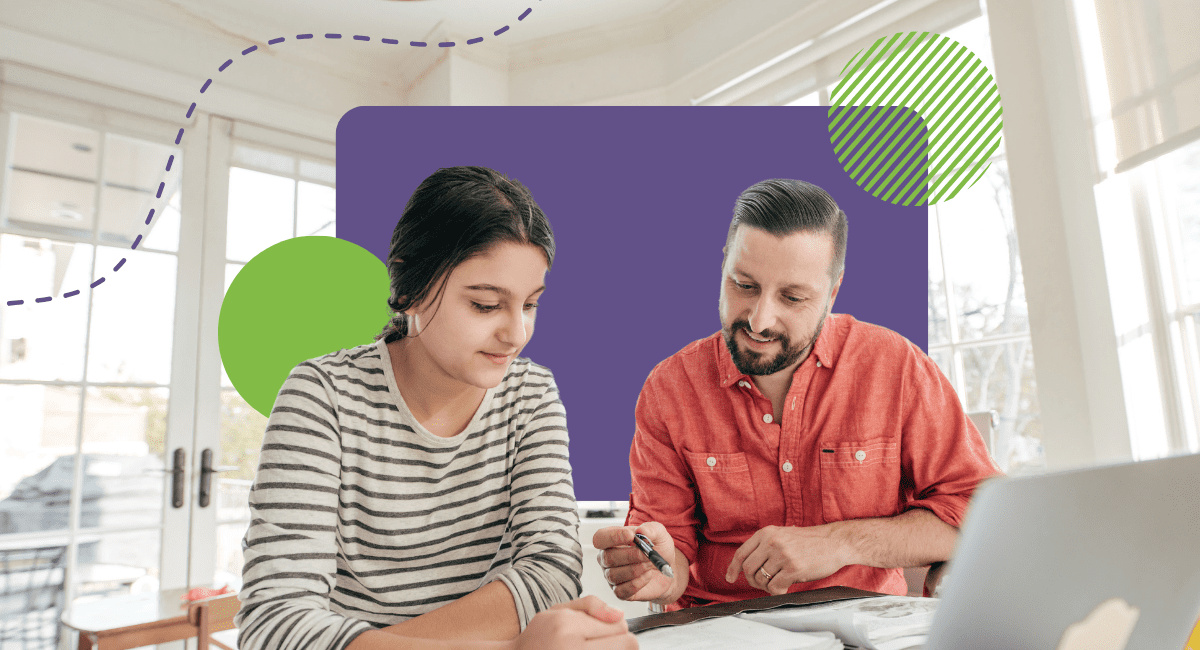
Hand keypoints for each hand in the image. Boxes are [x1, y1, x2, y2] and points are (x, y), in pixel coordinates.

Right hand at [512, 596, 636, 649]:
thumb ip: (592, 605)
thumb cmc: (541, 636)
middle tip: (600, 642)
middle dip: (620, 642)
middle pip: (628, 644)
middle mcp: (572, 649)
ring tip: (592, 648)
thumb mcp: (560, 610)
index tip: (601, 629)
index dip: (616, 626)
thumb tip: (620, 614)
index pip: (621, 626)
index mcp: (568, 627)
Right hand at [593, 523, 675, 601]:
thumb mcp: (659, 533)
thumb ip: (650, 529)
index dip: (613, 537)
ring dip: (635, 570)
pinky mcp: (620, 592)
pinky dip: (637, 583)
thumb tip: (640, 531)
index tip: (632, 536)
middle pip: (607, 558)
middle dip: (630, 555)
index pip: (600, 538)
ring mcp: (612, 576)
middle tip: (647, 555)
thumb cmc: (658, 547)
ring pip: (614, 575)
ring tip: (649, 565)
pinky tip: (647, 576)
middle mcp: (607, 558)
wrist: (669, 568)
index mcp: (611, 540)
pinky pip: (621, 591)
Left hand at [725, 525, 846, 594]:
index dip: (733, 568)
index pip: (741, 553)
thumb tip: (746, 565)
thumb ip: (765, 546)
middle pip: (748, 569)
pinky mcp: (794, 568)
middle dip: (753, 581)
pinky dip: (777, 592)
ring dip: (767, 586)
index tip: (730, 578)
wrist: (835, 542)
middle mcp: (772, 542)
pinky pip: (775, 587)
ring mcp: (782, 555)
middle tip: (763, 583)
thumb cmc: (810, 542)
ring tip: (779, 582)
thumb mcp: (783, 535)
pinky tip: (786, 587)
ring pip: (761, 580)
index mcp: (766, 533)